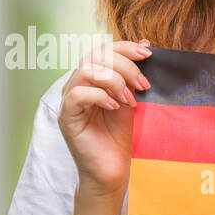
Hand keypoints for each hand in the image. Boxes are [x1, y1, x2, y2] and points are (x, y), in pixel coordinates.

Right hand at [56, 39, 152, 196]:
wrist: (112, 171)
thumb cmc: (119, 138)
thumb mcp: (130, 98)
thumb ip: (133, 74)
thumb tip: (144, 43)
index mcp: (91, 79)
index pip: (103, 50)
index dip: (125, 47)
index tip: (148, 54)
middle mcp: (77, 85)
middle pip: (95, 56)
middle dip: (124, 65)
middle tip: (143, 84)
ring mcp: (69, 100)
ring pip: (87, 71)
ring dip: (114, 81)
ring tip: (130, 100)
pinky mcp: (66, 117)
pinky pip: (78, 94)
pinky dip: (100, 96)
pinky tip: (115, 107)